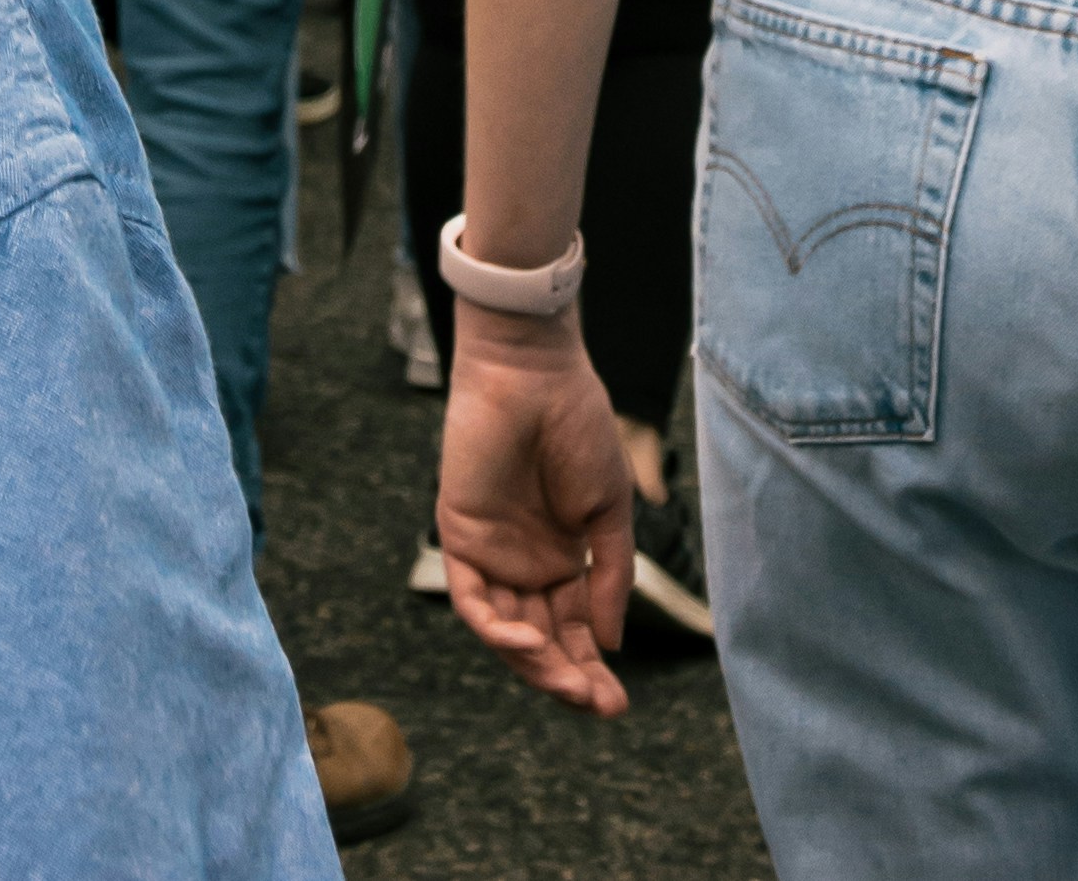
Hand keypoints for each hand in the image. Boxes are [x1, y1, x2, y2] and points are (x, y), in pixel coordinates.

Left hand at [438, 309, 634, 714]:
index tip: (618, 704)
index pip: (575, 631)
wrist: (535, 372)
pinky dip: (495, 630)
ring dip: (536, 665)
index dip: (593, 668)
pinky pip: (471, 601)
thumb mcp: (609, 512)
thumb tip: (611, 645)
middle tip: (601, 705)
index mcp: (562, 558)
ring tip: (571, 686)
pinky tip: (529, 644)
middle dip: (568, 678)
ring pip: (507, 632)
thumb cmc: (578, 427)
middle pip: (542, 641)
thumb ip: (609, 577)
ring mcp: (492, 552)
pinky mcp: (459, 534)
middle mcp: (525, 563)